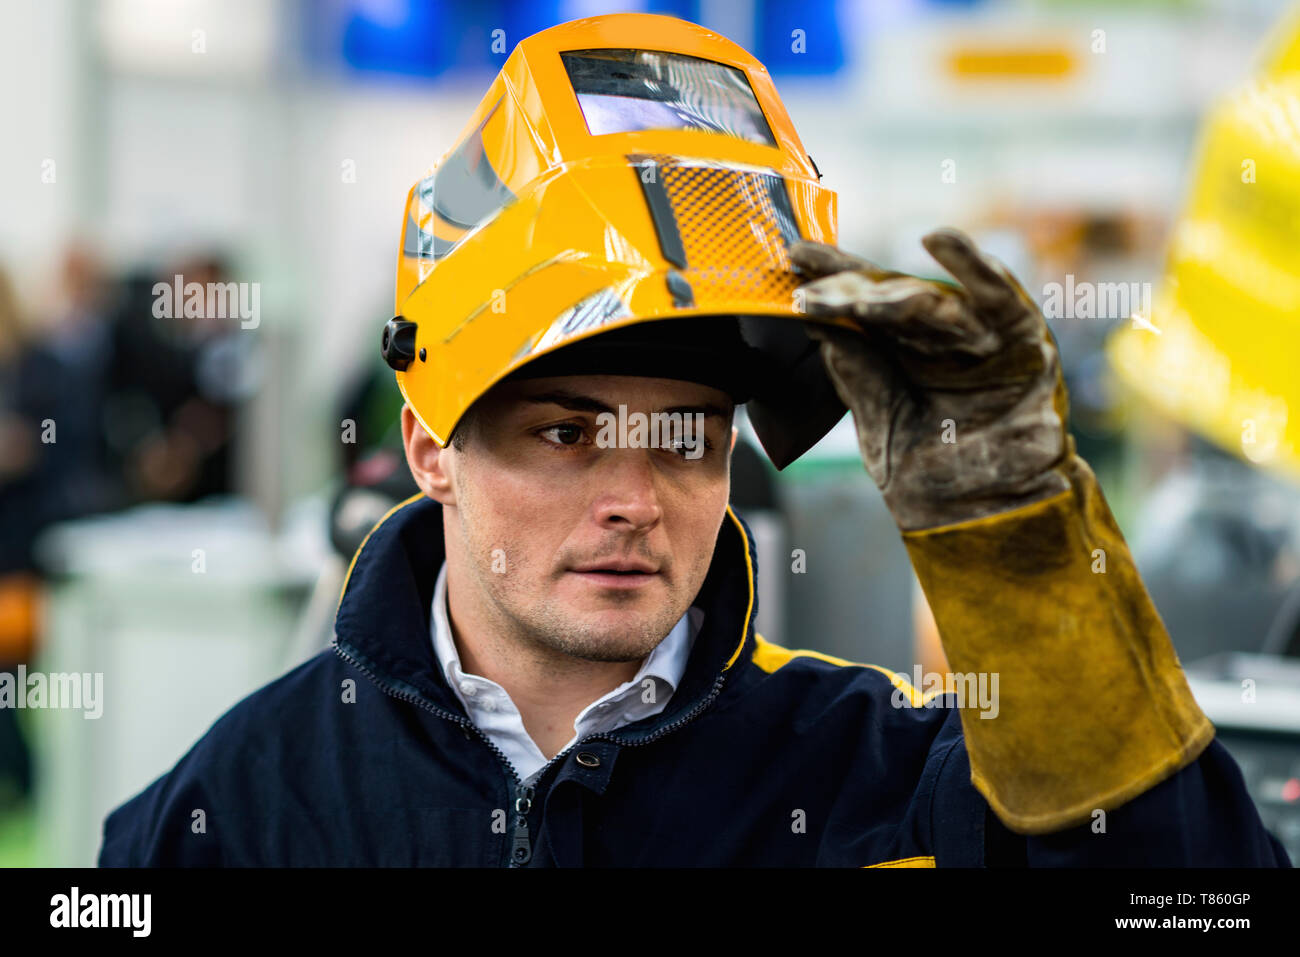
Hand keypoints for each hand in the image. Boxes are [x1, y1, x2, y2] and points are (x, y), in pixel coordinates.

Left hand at [791, 227, 1071, 530]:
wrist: (983, 518)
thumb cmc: (931, 477)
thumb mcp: (879, 422)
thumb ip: (856, 372)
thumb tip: (819, 320)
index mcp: (899, 351)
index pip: (859, 306)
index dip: (828, 280)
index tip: (792, 258)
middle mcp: (935, 335)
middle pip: (887, 297)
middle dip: (847, 288)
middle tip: (810, 286)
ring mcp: (978, 335)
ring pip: (930, 301)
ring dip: (892, 293)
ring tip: (856, 292)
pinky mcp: (1023, 340)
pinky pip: (1000, 298)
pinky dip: (976, 268)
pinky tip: (941, 242)